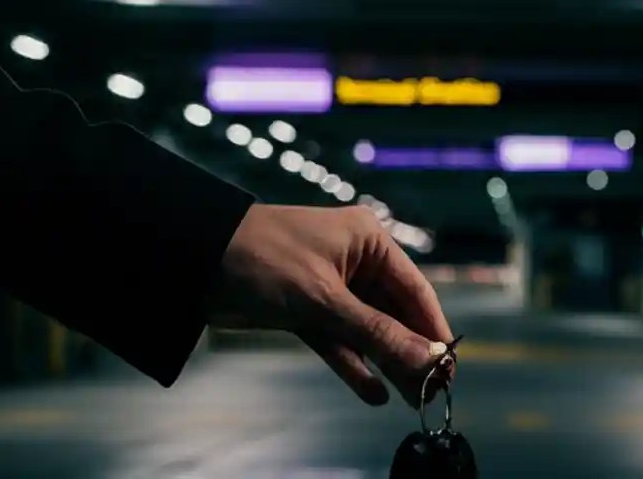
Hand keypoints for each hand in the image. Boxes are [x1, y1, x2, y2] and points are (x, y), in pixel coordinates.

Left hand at [208, 204, 452, 406]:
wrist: (193, 260)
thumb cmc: (264, 262)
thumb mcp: (324, 301)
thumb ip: (377, 334)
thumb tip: (427, 360)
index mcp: (368, 242)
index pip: (414, 291)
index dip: (433, 329)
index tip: (450, 366)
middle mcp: (355, 262)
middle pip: (394, 314)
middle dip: (411, 352)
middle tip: (433, 391)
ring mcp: (330, 286)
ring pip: (367, 331)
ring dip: (385, 363)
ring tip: (411, 400)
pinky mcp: (306, 309)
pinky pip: (339, 340)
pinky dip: (353, 364)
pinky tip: (372, 392)